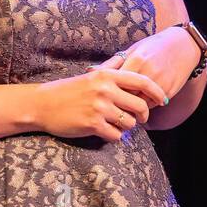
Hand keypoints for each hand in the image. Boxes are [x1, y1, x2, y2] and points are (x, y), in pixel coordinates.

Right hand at [33, 67, 167, 142]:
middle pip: (140, 106)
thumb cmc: (68, 91)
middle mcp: (106, 90)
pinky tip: (105, 132)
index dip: (157, 92)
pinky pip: (116, 135)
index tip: (163, 100)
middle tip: (139, 119)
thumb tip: (131, 70)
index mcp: (107, 76)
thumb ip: (113, 73)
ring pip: (129, 123)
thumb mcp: (92, 76)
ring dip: (126, 127)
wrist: (42, 104)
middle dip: (143, 115)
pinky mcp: (93, 124)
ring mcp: (99, 108)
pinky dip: (114, 136)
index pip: (142, 82)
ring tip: (116, 124)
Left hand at [94, 26, 198, 102]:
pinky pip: (152, 104)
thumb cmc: (153, 47)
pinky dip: (143, 106)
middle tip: (108, 109)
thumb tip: (89, 71)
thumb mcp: (133, 50)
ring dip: (130, 108)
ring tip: (121, 111)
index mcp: (137, 60)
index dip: (107, 93)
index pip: (117, 82)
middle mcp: (149, 72)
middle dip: (117, 104)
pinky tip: (137, 106)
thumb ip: (112, 63)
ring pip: (140, 103)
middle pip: (127, 95)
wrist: (183, 46)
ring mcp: (161, 82)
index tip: (99, 98)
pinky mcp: (169, 90)